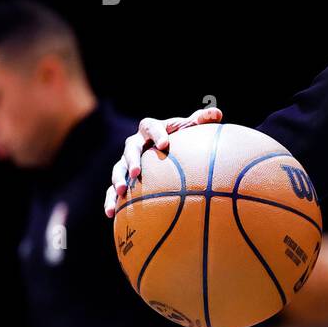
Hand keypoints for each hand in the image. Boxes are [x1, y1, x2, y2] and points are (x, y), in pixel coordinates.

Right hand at [104, 106, 223, 216]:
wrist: (167, 150)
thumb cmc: (182, 138)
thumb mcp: (191, 127)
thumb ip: (203, 120)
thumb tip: (217, 112)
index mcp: (150, 128)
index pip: (150, 126)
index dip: (156, 133)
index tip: (164, 144)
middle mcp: (135, 144)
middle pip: (130, 148)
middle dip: (132, 159)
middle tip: (138, 171)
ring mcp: (126, 162)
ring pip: (118, 168)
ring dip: (118, 179)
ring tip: (122, 191)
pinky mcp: (123, 178)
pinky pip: (113, 189)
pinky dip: (110, 200)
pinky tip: (110, 214)